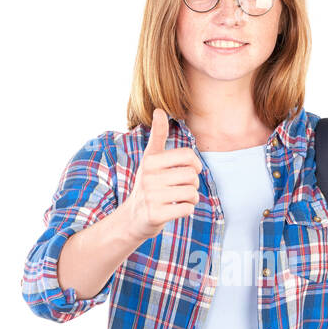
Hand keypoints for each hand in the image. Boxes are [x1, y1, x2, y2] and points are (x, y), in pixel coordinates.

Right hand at [123, 107, 202, 241]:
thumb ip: (157, 135)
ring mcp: (151, 196)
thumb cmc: (147, 185)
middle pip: (192, 176)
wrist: (131, 218)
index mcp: (150, 161)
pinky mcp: (155, 214)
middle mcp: (148, 176)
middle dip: (193, 184)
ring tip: (179, 199)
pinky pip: (187, 208)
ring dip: (191, 198)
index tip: (190, 171)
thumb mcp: (150, 159)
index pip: (189, 156)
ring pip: (191, 192)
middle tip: (182, 189)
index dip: (196, 165)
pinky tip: (176, 209)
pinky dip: (187, 210)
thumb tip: (159, 110)